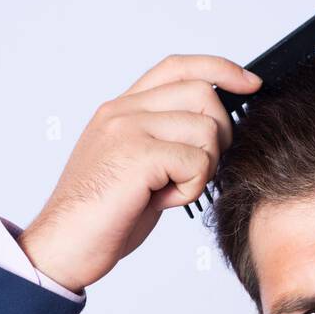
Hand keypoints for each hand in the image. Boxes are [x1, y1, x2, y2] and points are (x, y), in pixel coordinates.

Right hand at [17, 55, 261, 292]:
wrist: (64, 246)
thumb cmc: (102, 217)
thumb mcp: (137, 167)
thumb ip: (165, 140)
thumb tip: (213, 133)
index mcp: (122, 109)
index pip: (179, 67)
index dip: (220, 69)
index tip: (250, 84)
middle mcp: (123, 110)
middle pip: (203, 94)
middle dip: (220, 136)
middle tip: (197, 171)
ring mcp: (128, 128)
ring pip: (206, 129)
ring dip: (203, 169)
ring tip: (170, 191)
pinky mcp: (137, 154)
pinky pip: (197, 161)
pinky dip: (191, 188)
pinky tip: (163, 201)